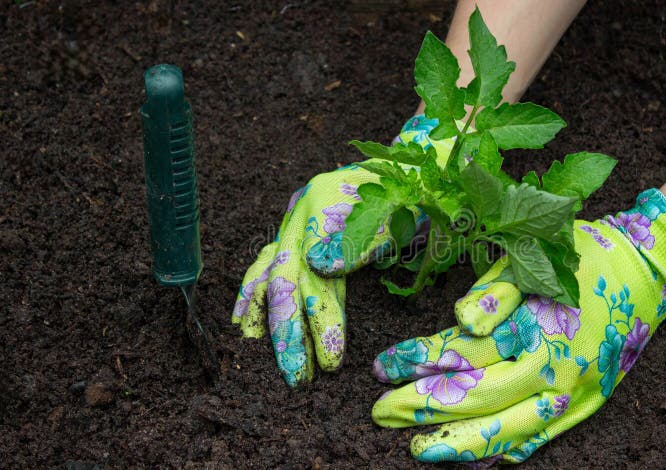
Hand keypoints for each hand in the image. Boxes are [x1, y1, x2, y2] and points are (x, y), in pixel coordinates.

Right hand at [232, 115, 448, 385]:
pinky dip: (253, 293)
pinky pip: (268, 266)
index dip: (319, 317)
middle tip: (298, 375)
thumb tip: (318, 264)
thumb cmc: (406, 192)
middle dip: (289, 331)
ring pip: (272, 277)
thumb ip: (356, 239)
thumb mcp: (391, 212)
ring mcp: (297, 223)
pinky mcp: (300, 235)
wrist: (410, 170)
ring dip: (268, 320)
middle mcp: (300, 213)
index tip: (333, 356)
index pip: (311, 269)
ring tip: (261, 354)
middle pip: (285, 279)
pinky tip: (242, 318)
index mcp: (321, 203)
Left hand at [371, 189, 665, 462]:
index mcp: (535, 331)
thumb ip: (497, 293)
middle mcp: (552, 372)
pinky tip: (481, 458)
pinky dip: (507, 450)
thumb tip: (460, 323)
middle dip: (423, 408)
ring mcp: (571, 395)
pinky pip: (541, 438)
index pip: (462, 354)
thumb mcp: (537, 257)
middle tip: (381, 412)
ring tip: (418, 450)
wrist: (645, 271)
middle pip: (476, 399)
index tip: (382, 366)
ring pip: (507, 431)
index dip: (418, 361)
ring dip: (458, 444)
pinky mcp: (586, 405)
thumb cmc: (584, 256)